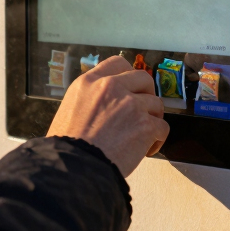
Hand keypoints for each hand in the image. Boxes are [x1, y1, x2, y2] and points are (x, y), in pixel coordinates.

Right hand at [47, 55, 169, 176]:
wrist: (74, 166)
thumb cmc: (67, 146)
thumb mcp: (68, 110)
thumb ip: (89, 100)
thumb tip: (101, 106)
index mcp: (89, 82)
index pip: (117, 64)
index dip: (128, 75)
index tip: (131, 87)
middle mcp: (111, 87)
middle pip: (143, 79)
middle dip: (146, 94)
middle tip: (141, 111)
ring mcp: (131, 105)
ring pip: (156, 104)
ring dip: (152, 119)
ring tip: (141, 135)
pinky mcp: (145, 125)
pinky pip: (162, 127)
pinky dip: (157, 140)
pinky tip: (146, 150)